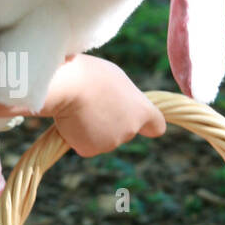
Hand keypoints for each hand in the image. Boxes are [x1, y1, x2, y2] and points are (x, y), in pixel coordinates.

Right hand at [45, 55, 165, 157]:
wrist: (68, 85)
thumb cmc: (90, 74)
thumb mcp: (116, 79)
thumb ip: (122, 97)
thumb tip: (113, 106)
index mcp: (142, 110)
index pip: (156, 126)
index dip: (147, 125)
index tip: (142, 123)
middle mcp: (130, 130)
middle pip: (122, 130)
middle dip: (110, 122)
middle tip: (93, 104)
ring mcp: (111, 142)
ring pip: (101, 138)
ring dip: (92, 127)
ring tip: (79, 107)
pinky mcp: (90, 150)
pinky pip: (83, 143)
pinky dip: (76, 135)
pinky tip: (71, 119)